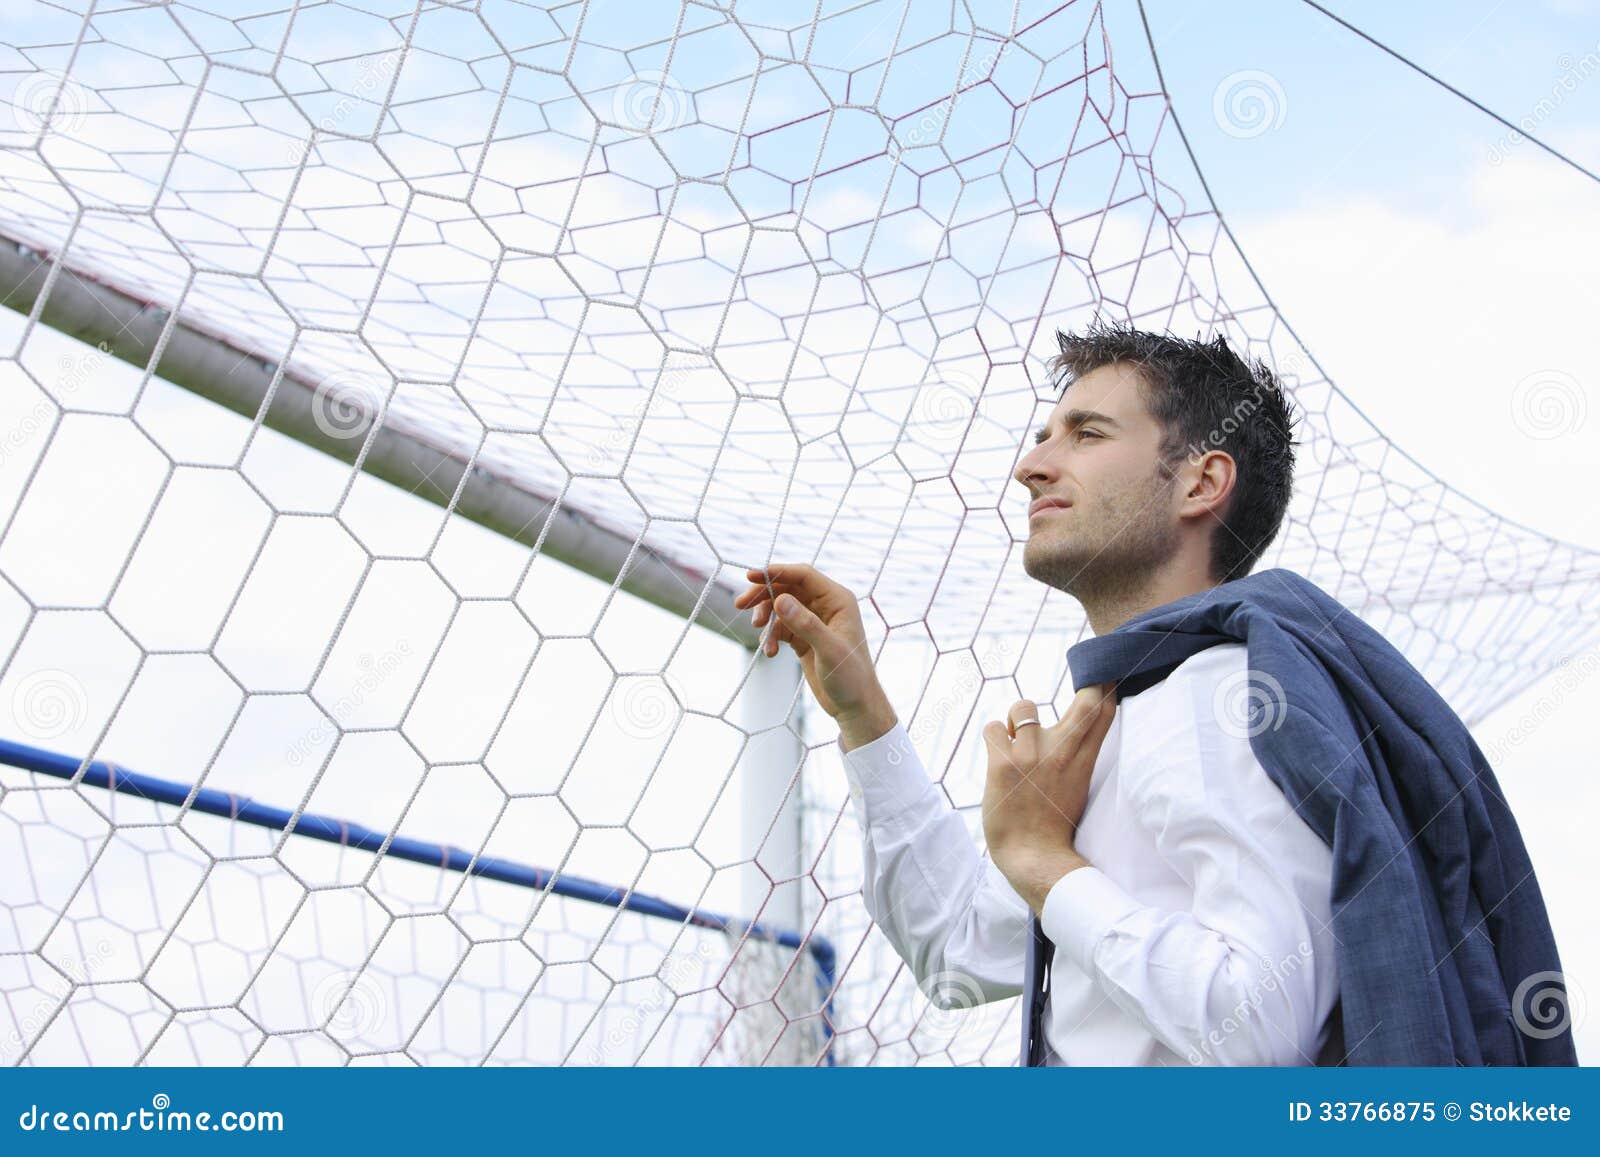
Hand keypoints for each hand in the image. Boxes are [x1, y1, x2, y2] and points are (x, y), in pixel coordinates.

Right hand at [733, 564, 895, 746]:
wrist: (855, 706)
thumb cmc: (851, 678)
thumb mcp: (829, 650)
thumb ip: (805, 624)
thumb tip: (779, 600)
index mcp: (838, 600)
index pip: (803, 576)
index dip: (776, 572)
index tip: (750, 577)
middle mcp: (826, 606)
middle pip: (788, 588)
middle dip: (764, 595)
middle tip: (741, 604)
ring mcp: (813, 621)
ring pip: (781, 607)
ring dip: (766, 618)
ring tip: (759, 634)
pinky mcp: (804, 637)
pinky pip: (780, 627)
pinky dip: (771, 637)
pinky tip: (769, 653)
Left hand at [981, 684, 1117, 913]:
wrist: (1034, 857)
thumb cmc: (1052, 823)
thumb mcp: (1077, 786)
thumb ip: (1079, 756)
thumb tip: (1078, 729)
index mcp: (1083, 761)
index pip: (1103, 714)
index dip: (1105, 687)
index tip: (1103, 676)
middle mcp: (1062, 752)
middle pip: (1086, 702)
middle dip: (1091, 685)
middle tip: (1086, 684)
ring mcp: (1033, 756)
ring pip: (1022, 707)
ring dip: (1015, 721)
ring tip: (1015, 745)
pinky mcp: (1004, 764)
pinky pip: (992, 728)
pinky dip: (992, 737)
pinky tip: (997, 756)